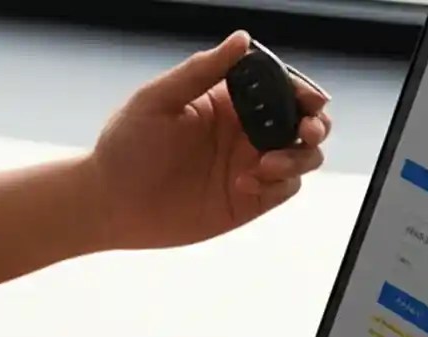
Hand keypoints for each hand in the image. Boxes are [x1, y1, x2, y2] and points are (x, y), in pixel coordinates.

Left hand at [89, 30, 331, 250]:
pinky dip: (279, 184)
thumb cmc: (126, 147)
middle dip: (316, 124)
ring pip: (303, 156)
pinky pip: (285, 188)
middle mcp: (244, 132)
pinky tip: (246, 184)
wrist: (111, 204)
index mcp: (227, 101)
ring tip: (266, 166)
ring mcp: (250, 166)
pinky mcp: (250, 199)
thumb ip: (202, 70)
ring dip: (299, 157)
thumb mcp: (158, 99)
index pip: (279, 88)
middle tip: (307, 131)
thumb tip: (241, 40)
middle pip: (302, 122)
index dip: (302, 90)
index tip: (310, 99)